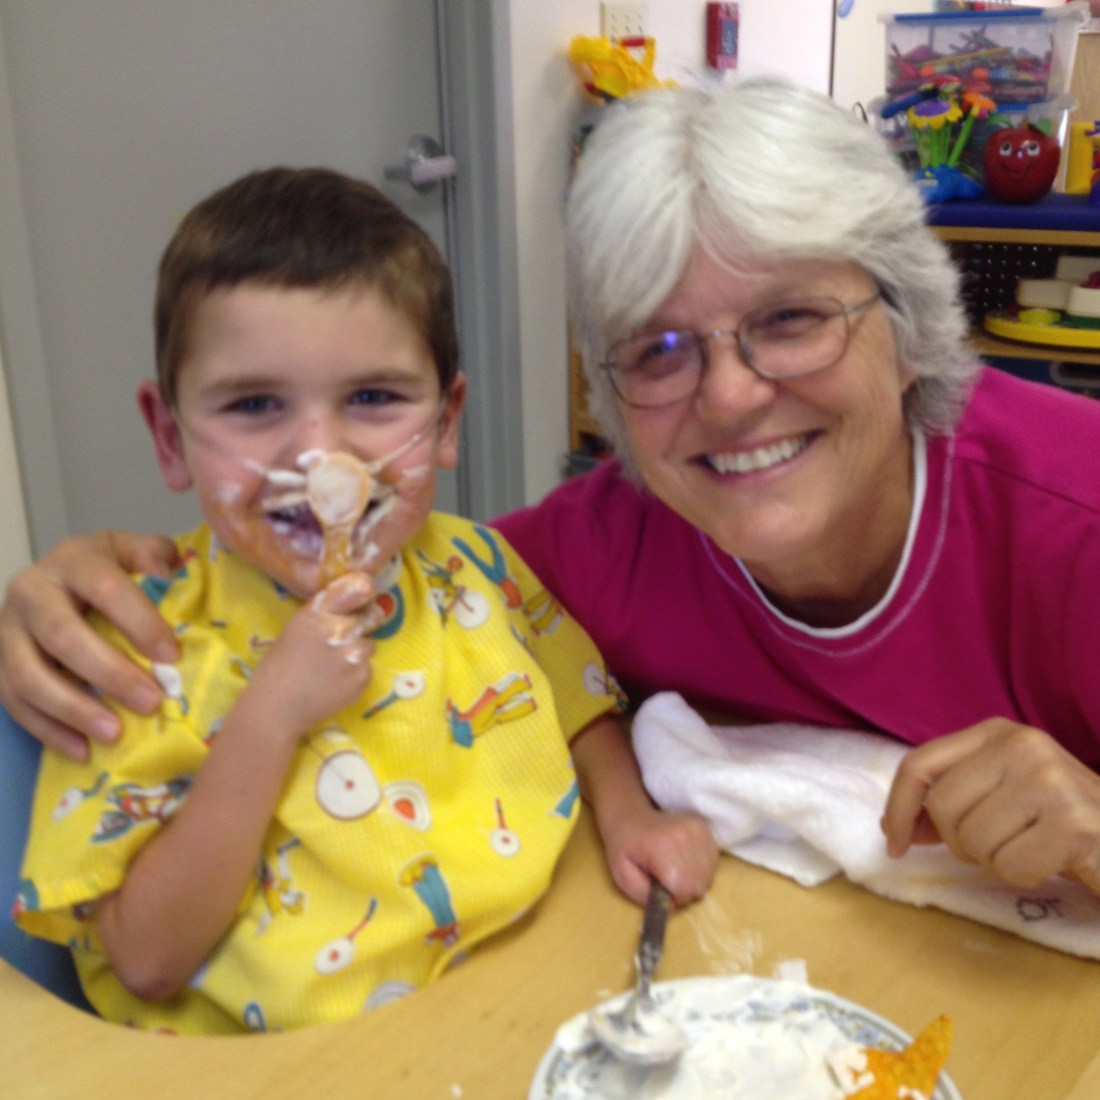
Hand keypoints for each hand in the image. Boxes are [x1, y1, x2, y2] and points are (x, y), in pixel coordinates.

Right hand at [0, 531, 180, 758]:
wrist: (57, 577)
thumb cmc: (108, 569)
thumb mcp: (131, 550)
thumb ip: (154, 554)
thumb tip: (170, 570)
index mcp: (73, 560)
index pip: (104, 587)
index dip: (138, 621)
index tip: (170, 656)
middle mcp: (31, 591)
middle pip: (63, 636)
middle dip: (109, 673)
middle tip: (150, 702)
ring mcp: (8, 630)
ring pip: (29, 675)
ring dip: (73, 710)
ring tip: (114, 734)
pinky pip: (13, 702)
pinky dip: (48, 730)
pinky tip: (82, 750)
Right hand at [242, 572, 379, 739]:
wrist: (276, 707)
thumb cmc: (281, 664)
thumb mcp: (298, 626)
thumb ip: (327, 612)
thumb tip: (357, 599)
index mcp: (319, 613)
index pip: (358, 587)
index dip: (365, 589)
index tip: (365, 593)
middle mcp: (340, 630)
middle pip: (372, 615)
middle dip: (363, 623)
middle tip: (344, 638)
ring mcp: (355, 655)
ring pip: (370, 644)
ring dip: (357, 652)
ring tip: (331, 666)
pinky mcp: (363, 677)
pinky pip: (368, 668)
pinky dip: (355, 674)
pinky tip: (334, 682)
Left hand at [599, 805, 718, 907]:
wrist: (631, 816)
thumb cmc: (624, 847)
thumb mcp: (622, 876)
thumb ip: (643, 896)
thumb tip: (670, 909)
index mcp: (663, 847)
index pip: (685, 888)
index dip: (673, 896)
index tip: (659, 886)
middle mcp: (685, 835)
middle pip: (699, 883)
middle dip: (683, 890)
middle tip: (665, 878)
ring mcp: (698, 829)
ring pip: (708, 874)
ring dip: (693, 879)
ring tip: (673, 867)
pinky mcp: (704, 826)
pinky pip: (712, 860)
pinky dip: (700, 867)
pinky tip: (683, 859)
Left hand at [881, 718, 1099, 892]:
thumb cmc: (1061, 820)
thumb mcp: (1001, 795)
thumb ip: (949, 801)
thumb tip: (893, 826)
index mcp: (998, 732)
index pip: (919, 764)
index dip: (899, 808)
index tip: (895, 843)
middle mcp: (1022, 744)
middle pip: (942, 807)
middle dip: (958, 842)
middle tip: (996, 845)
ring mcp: (1049, 779)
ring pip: (973, 840)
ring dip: (994, 860)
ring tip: (1028, 848)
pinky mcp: (1073, 823)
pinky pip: (1010, 866)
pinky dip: (1025, 876)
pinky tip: (1052, 862)